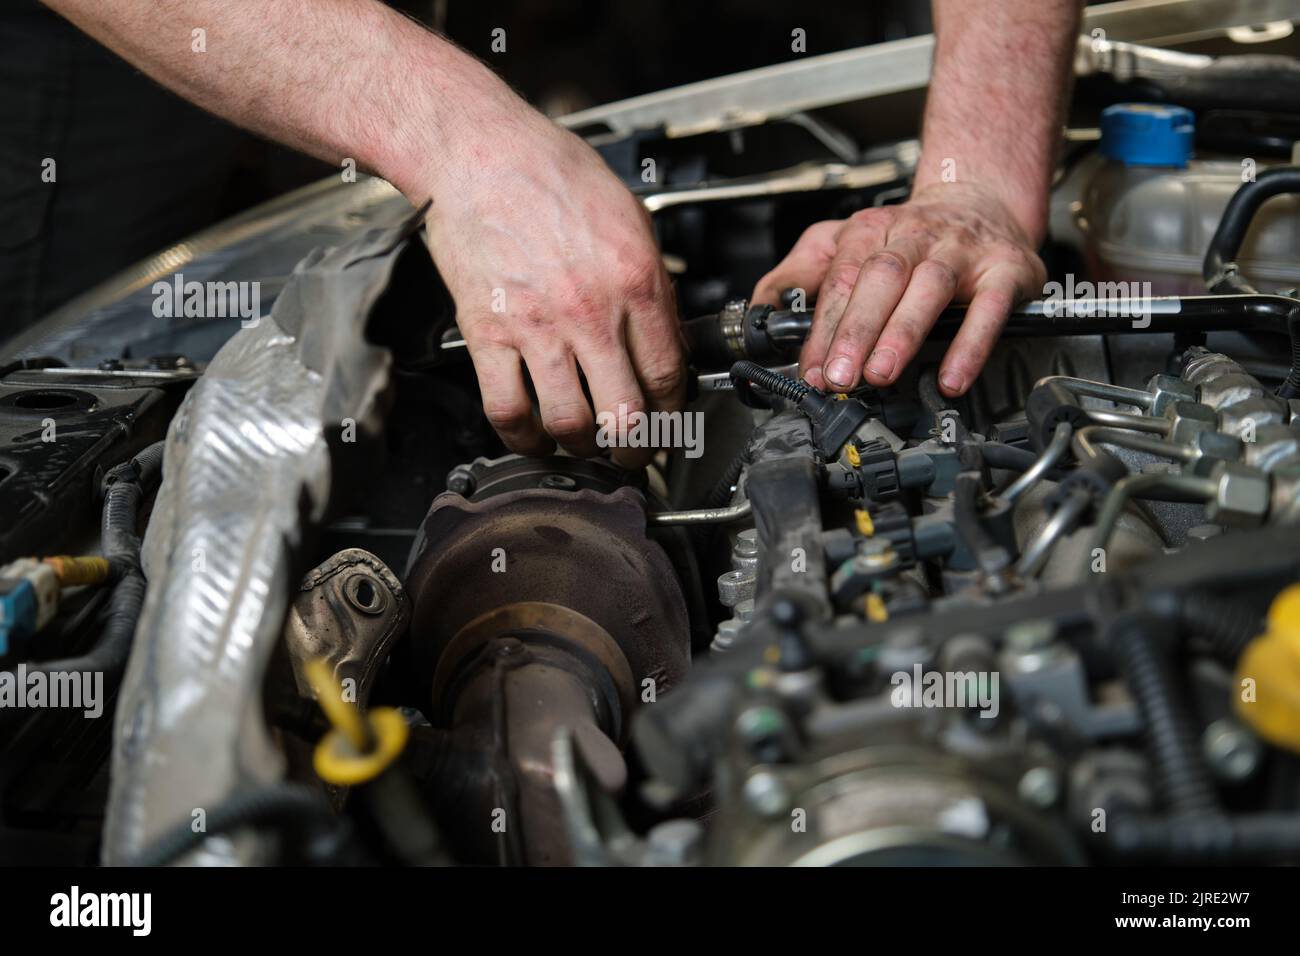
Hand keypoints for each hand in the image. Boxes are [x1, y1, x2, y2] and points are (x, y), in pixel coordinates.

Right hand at [420, 107, 684, 466]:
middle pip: (626, 415)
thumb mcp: (631, 217)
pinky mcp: (489, 333)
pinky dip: (523, 436)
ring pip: (570, 423)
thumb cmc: (549, 172)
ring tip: (586, 446)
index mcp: (636, 281)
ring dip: (582, 448)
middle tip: (634, 454)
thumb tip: (666, 334)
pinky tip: (532, 435)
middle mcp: (591, 311)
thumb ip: (652, 283)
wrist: (478, 152)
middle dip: (636, 449)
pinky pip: (508, 408)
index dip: (673, 414)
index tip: (669, 423)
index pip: (669, 375)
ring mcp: (538, 327)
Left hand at [752, 182, 1045, 396]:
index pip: (840, 279)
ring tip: (881, 374)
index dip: (823, 327)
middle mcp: (915, 236)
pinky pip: (990, 307)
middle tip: (840, 375)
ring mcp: (961, 251)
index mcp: (871, 231)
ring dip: (902, 334)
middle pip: (879, 279)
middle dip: (855, 331)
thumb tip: (763, 305)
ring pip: (928, 288)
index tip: (811, 368)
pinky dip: (972, 345)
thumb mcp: (846, 241)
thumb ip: (802, 272)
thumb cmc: (910, 235)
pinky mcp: (1006, 269)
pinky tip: (953, 377)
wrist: (981, 199)